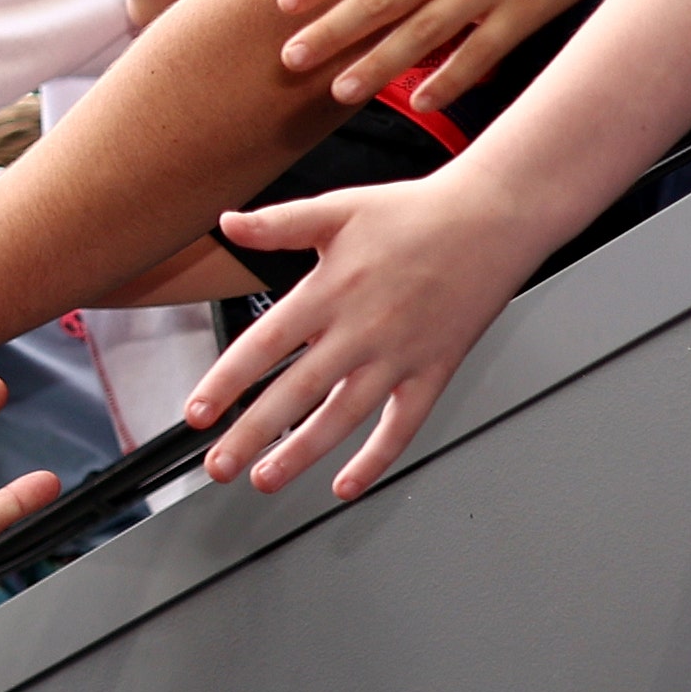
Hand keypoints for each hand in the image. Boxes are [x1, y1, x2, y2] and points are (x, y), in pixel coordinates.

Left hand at [187, 170, 557, 498]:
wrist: (493, 220)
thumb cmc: (415, 213)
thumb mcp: (337, 208)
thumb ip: (278, 223)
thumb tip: (227, 222)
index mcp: (331, 292)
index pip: (265, 345)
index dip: (227, 382)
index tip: (196, 414)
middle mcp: (363, 331)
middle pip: (298, 392)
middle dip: (253, 434)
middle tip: (218, 467)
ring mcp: (401, 356)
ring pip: (345, 417)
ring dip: (303, 454)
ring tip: (265, 479)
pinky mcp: (435, 371)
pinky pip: (404, 425)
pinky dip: (376, 458)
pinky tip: (347, 483)